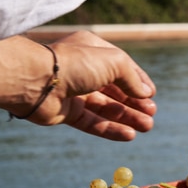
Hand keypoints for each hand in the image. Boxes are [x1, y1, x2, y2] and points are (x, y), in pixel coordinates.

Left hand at [0, 31, 156, 140]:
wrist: (36, 81)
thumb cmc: (76, 63)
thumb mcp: (115, 62)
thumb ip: (132, 78)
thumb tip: (146, 94)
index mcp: (94, 52)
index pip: (122, 68)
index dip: (138, 81)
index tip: (152, 95)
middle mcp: (84, 71)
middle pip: (115, 90)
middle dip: (135, 102)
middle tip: (152, 114)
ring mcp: (74, 93)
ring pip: (106, 108)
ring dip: (127, 117)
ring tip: (147, 126)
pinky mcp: (66, 113)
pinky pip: (92, 123)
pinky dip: (111, 129)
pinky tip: (129, 135)